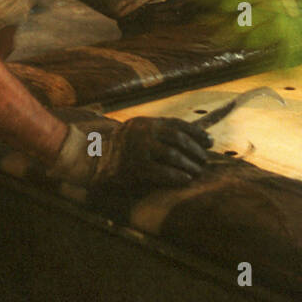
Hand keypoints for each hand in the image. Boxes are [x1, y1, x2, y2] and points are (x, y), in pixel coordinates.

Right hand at [47, 116, 212, 189]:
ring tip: (197, 170)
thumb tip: (192, 138)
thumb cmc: (120, 147)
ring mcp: (138, 150)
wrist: (92, 160)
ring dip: (189, 164)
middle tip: (204, 159)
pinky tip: (185, 179)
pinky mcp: (135, 169)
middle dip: (195, 150)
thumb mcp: (138, 132)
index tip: (209, 141)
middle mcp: (142, 132)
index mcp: (145, 122)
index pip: (178, 125)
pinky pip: (162, 173)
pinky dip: (177, 176)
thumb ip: (159, 132)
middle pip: (178, 139)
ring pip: (173, 155)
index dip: (196, 133)